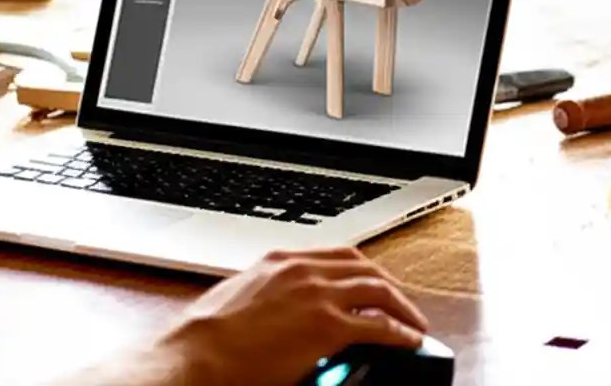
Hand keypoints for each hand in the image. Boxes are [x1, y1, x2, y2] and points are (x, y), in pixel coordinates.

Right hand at [157, 247, 428, 385]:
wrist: (197, 356)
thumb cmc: (206, 337)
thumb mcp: (238, 299)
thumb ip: (266, 295)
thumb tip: (278, 311)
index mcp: (280, 261)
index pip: (337, 255)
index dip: (362, 269)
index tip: (373, 282)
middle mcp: (302, 270)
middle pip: (363, 267)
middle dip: (388, 284)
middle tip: (401, 303)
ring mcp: (317, 296)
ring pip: (378, 290)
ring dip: (402, 306)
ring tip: (413, 323)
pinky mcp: (327, 328)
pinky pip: (379, 326)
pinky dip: (400, 332)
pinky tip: (409, 340)